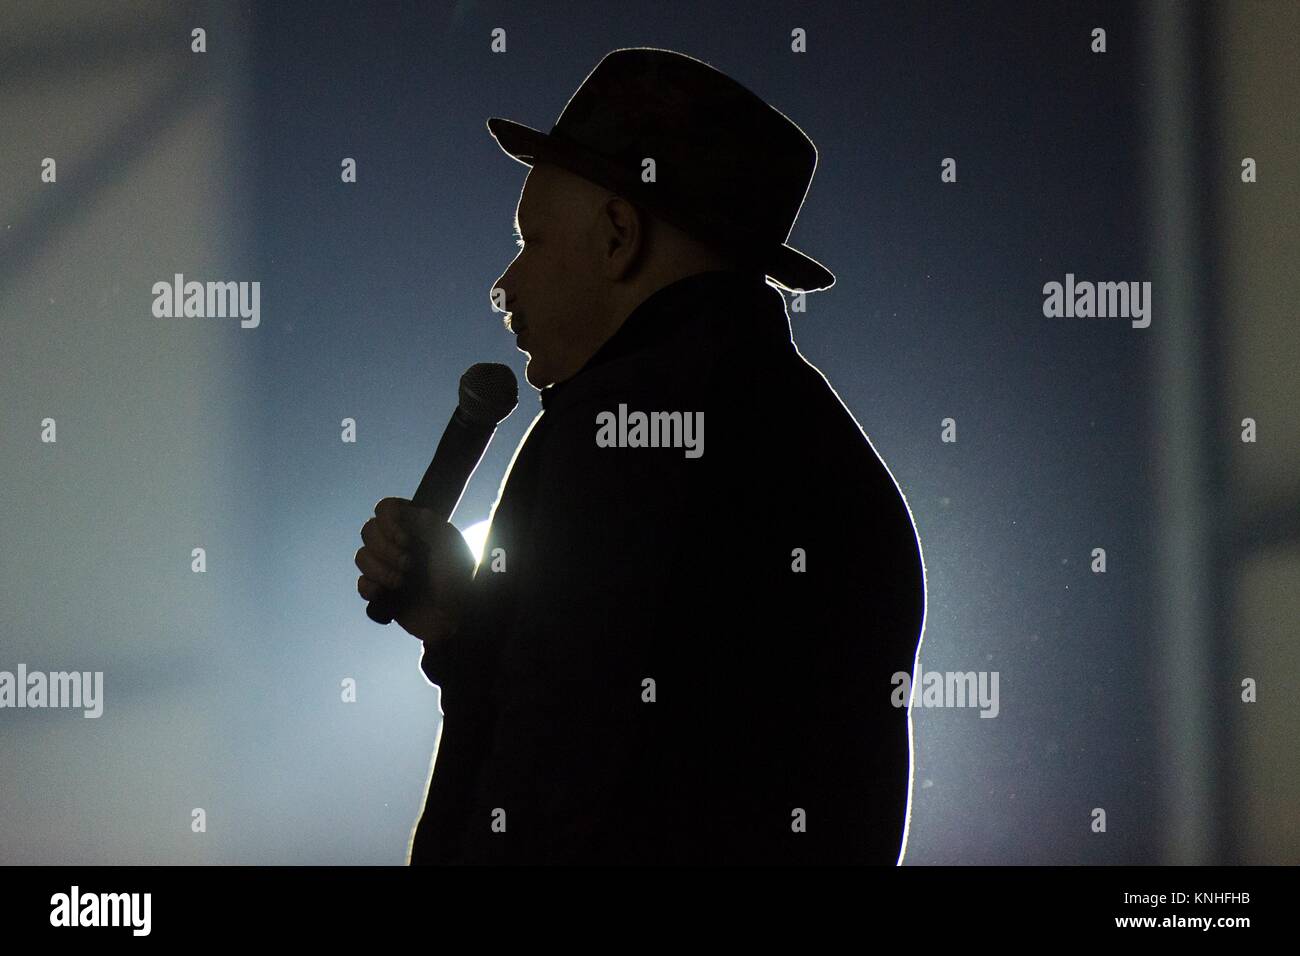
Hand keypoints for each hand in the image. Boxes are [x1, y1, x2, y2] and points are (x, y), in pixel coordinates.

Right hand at [355, 497, 475, 642]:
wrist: (457, 619)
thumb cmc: (460, 579)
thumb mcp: (449, 545)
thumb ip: (426, 522)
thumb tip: (399, 510)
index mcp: (416, 528)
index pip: (385, 509)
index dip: (388, 521)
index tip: (406, 539)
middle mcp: (399, 544)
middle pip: (368, 530)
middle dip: (385, 549)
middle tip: (409, 565)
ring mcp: (389, 568)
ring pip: (361, 557)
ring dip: (379, 569)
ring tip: (402, 583)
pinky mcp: (383, 593)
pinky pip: (362, 584)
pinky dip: (371, 588)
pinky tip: (387, 594)